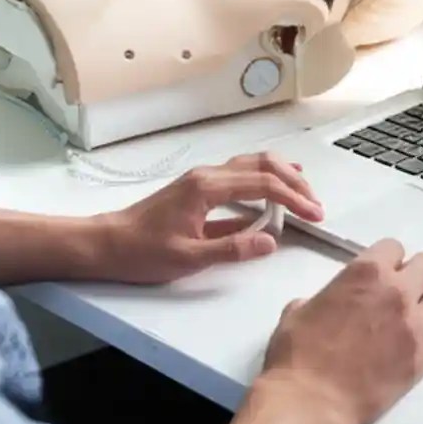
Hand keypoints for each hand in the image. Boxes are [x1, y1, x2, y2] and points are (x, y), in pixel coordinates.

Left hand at [97, 152, 324, 284]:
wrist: (107, 243)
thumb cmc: (141, 251)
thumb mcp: (188, 258)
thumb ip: (232, 249)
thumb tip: (270, 241)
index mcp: (207, 187)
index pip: (263, 184)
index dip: (293, 198)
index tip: (314, 214)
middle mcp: (207, 175)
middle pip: (262, 165)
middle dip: (294, 182)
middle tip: (315, 205)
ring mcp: (203, 179)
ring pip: (252, 164)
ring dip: (281, 176)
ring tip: (304, 193)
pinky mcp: (200, 188)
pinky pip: (240, 174)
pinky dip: (264, 178)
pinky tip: (275, 189)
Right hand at [185, 240, 422, 423]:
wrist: (310, 401)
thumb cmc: (296, 355)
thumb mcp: (299, 311)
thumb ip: (324, 298)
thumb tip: (327, 305)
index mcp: (366, 274)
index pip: (394, 247)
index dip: (388, 260)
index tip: (383, 273)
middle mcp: (397, 293)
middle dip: (419, 275)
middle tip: (405, 291)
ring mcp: (414, 326)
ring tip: (417, 318)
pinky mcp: (422, 359)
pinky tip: (411, 351)